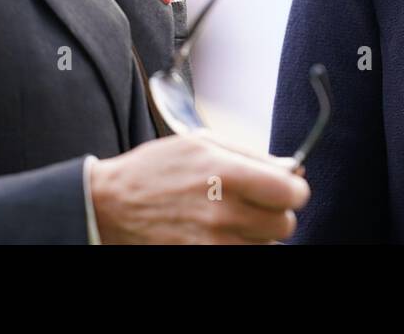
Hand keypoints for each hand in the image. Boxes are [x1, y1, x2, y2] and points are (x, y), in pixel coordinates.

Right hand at [90, 129, 310, 243]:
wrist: (110, 205)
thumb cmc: (156, 169)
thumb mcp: (201, 143)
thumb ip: (251, 155)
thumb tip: (292, 168)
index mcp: (227, 173)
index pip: (291, 193)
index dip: (293, 190)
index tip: (285, 188)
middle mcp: (223, 212)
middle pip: (284, 225)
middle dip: (276, 213)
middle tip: (256, 204)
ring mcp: (212, 243)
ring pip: (265, 246)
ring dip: (257, 234)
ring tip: (232, 219)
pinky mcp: (201, 260)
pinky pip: (242, 257)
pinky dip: (238, 247)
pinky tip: (222, 234)